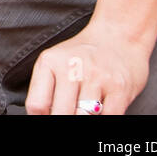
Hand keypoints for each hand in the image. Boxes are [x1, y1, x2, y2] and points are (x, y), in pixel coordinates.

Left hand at [25, 23, 150, 114]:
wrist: (119, 35)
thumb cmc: (84, 53)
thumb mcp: (56, 61)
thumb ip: (45, 87)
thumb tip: (41, 115)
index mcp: (50, 62)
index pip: (37, 104)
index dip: (41, 118)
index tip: (48, 117)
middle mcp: (72, 68)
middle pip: (60, 113)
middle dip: (63, 120)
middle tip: (68, 113)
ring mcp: (97, 78)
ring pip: (84, 117)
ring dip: (84, 118)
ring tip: (85, 109)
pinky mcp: (120, 88)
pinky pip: (108, 117)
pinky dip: (103, 118)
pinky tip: (101, 109)